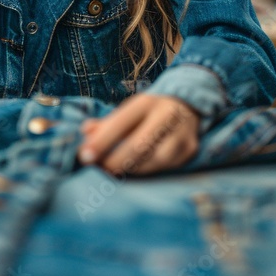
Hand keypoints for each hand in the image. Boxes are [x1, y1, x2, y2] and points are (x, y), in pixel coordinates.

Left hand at [76, 94, 199, 175]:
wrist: (188, 107)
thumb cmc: (149, 113)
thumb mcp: (128, 111)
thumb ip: (106, 124)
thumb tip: (85, 133)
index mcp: (147, 103)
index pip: (121, 123)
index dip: (102, 141)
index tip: (84, 155)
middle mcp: (167, 116)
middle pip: (139, 145)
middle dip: (115, 161)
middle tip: (98, 169)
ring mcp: (181, 134)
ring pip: (154, 160)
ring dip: (130, 169)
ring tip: (113, 171)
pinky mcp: (190, 150)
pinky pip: (165, 168)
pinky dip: (146, 172)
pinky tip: (134, 172)